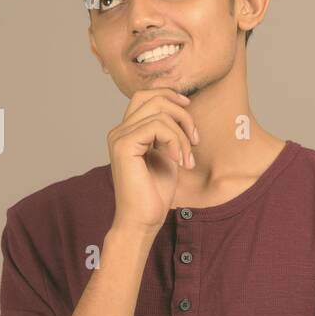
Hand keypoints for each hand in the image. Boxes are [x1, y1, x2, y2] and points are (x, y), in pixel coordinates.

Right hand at [107, 88, 199, 233]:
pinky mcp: (123, 145)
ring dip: (182, 134)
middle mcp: (119, 131)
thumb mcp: (168, 155)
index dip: (169, 95)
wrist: (143, 220)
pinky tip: (180, 161)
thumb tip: (182, 110)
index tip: (190, 108)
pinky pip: (157, 126)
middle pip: (151, 96)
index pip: (146, 96)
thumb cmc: (155, 193)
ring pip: (158, 112)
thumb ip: (170, 133)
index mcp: (128, 131)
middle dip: (181, 112)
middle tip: (195, 139)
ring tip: (188, 159)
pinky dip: (175, 141)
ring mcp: (119, 137)